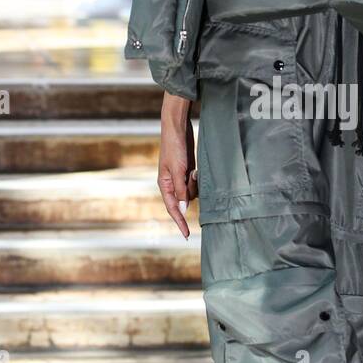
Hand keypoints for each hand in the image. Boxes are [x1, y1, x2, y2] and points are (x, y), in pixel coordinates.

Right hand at [158, 96, 196, 237]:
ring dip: (195, 184)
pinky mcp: (188, 171)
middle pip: (184, 200)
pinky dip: (198, 179)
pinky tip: (196, 168)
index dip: (179, 222)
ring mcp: (180, 177)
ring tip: (193, 168)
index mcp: (164, 184)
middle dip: (191, 192)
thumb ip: (180, 190)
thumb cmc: (174, 147)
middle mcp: (171, 183)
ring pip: (192, 192)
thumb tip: (182, 209)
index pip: (172, 209)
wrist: (177, 127)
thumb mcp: (178, 169)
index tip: (186, 235)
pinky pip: (195, 183)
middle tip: (192, 174)